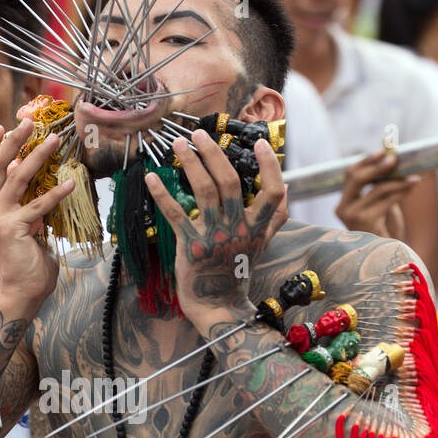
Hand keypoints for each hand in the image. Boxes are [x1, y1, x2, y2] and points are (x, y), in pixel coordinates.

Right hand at [0, 119, 73, 316]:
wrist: (20, 292)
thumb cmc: (26, 264)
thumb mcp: (22, 228)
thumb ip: (23, 205)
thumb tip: (31, 179)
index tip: (1, 127)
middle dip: (11, 141)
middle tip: (28, 122)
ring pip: (15, 178)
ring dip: (35, 156)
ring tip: (54, 141)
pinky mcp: (12, 228)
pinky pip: (37, 205)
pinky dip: (56, 193)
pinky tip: (71, 182)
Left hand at [145, 130, 286, 326]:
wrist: (218, 303)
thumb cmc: (238, 269)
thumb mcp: (261, 242)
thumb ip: (274, 216)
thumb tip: (285, 187)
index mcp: (257, 226)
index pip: (272, 192)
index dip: (269, 166)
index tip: (259, 144)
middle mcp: (238, 228)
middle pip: (230, 182)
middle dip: (214, 154)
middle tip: (200, 134)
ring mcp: (214, 236)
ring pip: (204, 191)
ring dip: (190, 164)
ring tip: (179, 145)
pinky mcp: (190, 245)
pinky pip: (175, 214)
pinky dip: (162, 195)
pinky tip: (151, 178)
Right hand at [335, 150, 419, 239]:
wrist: (386, 256)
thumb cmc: (384, 230)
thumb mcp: (380, 203)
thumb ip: (381, 184)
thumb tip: (391, 156)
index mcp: (342, 204)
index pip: (349, 176)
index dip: (365, 161)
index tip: (382, 151)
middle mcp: (342, 209)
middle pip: (356, 178)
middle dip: (377, 166)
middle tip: (396, 159)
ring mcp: (352, 216)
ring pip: (377, 188)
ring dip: (398, 180)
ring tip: (413, 176)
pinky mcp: (366, 222)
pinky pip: (387, 199)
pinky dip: (403, 190)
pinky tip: (413, 184)